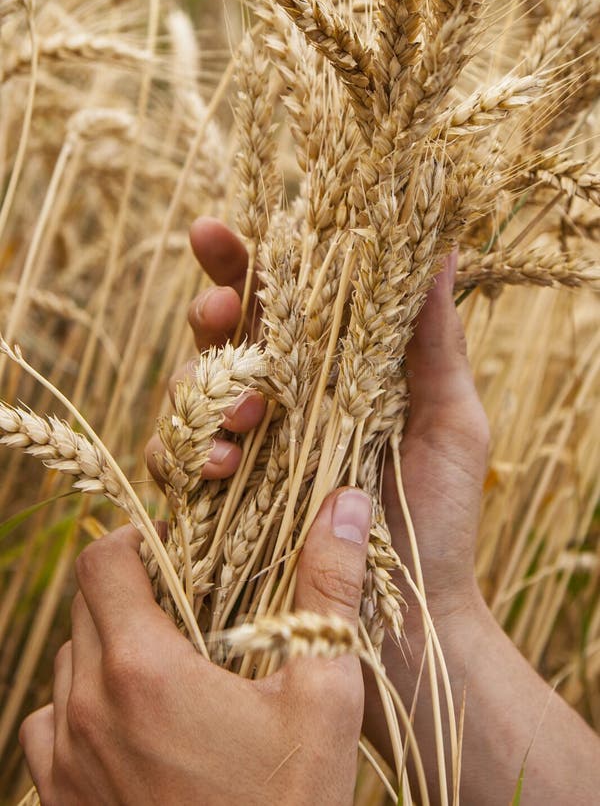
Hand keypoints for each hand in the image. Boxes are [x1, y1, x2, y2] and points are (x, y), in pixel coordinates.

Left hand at [20, 487, 372, 804]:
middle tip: (183, 601)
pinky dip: (80, 707)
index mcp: (143, 670)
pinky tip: (131, 722)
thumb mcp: (323, 691)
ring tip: (165, 660)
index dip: (137, 539)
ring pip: (66, 665)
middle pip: (85, 606)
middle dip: (129, 588)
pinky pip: (48, 727)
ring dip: (106, 646)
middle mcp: (88, 709)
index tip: (176, 549)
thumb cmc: (292, 804)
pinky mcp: (61, 801)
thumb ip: (328, 587)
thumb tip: (345, 503)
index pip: (102, 561)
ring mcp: (65, 761)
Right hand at [172, 219, 489, 770]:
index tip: (211, 233)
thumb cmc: (441, 518)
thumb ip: (436, 341)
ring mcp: (245, 452)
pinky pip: (174, 462)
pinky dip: (188, 455)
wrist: (414, 619)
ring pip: (189, 394)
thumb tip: (440, 250)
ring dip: (204, 392)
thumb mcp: (450, 421)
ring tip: (247, 419)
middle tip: (221, 319)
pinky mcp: (218, 503)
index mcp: (329, 372)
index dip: (239, 262)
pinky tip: (224, 469)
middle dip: (209, 316)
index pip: (275, 302)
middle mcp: (280, 404)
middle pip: (218, 338)